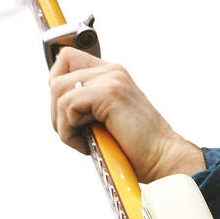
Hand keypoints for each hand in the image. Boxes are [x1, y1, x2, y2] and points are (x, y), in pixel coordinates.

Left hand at [48, 46, 204, 182]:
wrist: (162, 158)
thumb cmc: (138, 147)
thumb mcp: (107, 119)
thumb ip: (88, 105)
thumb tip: (58, 106)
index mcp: (112, 73)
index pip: (67, 60)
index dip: (58, 89)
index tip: (68, 116)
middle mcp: (112, 71)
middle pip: (57, 76)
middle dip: (57, 111)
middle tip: (75, 134)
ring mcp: (111, 79)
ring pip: (59, 91)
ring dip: (63, 124)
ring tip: (82, 140)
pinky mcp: (109, 93)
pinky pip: (68, 106)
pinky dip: (69, 130)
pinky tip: (87, 143)